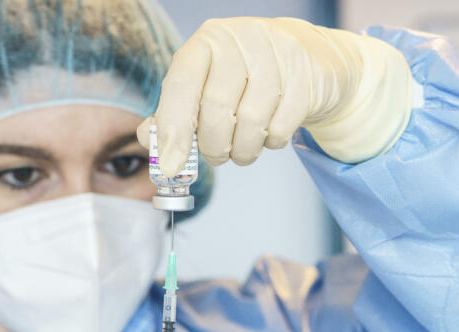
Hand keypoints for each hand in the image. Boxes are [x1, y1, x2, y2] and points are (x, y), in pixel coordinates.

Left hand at [137, 17, 413, 174]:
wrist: (310, 59)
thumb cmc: (248, 78)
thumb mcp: (206, 86)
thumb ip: (174, 112)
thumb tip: (148, 140)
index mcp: (207, 42)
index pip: (181, 84)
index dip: (172, 128)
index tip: (171, 165)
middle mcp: (240, 39)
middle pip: (216, 108)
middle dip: (213, 146)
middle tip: (216, 156)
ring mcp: (277, 54)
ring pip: (251, 121)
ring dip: (243, 150)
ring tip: (242, 149)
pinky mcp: (307, 76)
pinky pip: (281, 127)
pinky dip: (271, 143)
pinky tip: (269, 134)